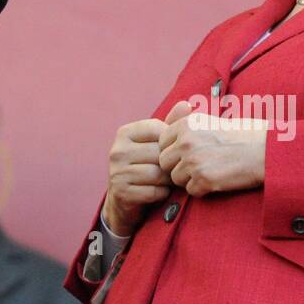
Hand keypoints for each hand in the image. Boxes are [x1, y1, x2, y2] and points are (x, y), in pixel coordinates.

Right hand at [104, 118, 172, 235]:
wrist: (125, 199)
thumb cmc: (146, 165)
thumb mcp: (155, 143)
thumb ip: (171, 124)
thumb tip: (186, 104)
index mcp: (124, 132)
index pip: (159, 130)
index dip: (171, 143)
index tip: (170, 152)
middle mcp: (117, 150)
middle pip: (159, 154)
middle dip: (170, 164)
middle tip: (173, 170)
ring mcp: (117, 171)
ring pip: (157, 174)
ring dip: (168, 180)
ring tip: (167, 181)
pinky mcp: (122, 192)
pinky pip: (154, 192)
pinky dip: (162, 194)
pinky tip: (159, 192)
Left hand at [158, 99, 268, 196]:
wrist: (265, 151)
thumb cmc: (241, 135)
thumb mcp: (209, 121)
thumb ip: (185, 124)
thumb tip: (166, 130)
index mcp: (186, 123)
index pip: (161, 142)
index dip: (172, 150)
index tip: (187, 153)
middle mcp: (186, 141)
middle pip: (164, 162)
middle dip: (176, 166)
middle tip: (196, 167)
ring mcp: (194, 160)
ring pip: (175, 178)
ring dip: (188, 179)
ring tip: (208, 172)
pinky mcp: (204, 179)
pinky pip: (191, 191)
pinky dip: (202, 190)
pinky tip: (216, 181)